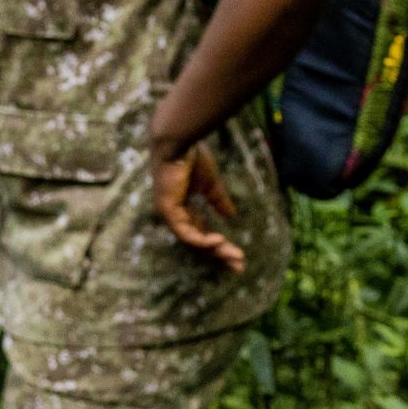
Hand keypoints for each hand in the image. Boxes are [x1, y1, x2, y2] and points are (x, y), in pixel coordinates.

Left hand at [151, 137, 243, 270]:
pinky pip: (186, 233)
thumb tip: (231, 215)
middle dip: (219, 255)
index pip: (201, 234)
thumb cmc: (191, 158)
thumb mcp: (210, 183)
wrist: (178, 142)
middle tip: (239, 266)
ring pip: (194, 242)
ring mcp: (170, 215)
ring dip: (215, 250)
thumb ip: (218, 200)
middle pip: (198, 243)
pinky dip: (202, 240)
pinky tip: (218, 241)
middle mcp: (175, 216)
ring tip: (234, 256)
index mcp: (183, 209)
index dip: (219, 246)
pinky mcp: (169, 210)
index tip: (237, 255)